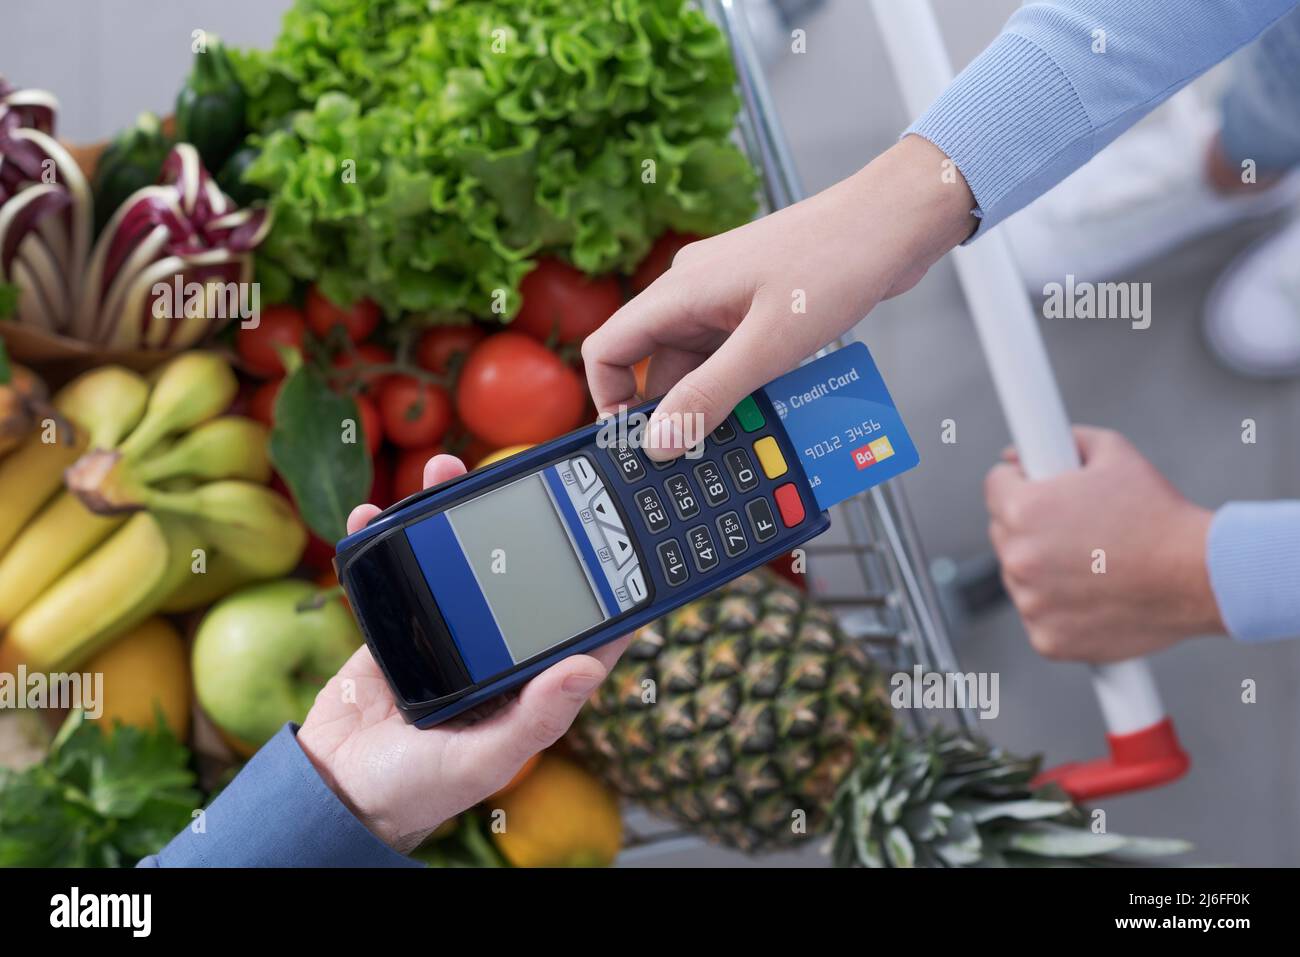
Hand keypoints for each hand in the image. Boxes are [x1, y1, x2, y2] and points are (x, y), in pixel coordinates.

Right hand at [297, 454, 629, 853]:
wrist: (334, 790)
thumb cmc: (418, 789)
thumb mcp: (484, 760)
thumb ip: (536, 719)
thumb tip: (588, 668)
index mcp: (526, 684)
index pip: (580, 632)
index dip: (607, 592)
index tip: (624, 542)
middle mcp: (493, 651)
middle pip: (515, 576)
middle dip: (517, 526)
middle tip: (519, 481)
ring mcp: (445, 632)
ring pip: (457, 559)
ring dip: (447, 513)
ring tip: (441, 472)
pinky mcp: (398, 624)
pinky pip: (396, 571)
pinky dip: (384, 538)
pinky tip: (373, 512)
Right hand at [583, 135, 975, 458]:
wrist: (895, 223)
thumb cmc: (836, 263)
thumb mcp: (768, 346)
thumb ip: (709, 396)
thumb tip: (661, 440)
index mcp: (680, 290)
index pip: (608, 349)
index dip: (611, 400)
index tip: (637, 442)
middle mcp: (693, 291)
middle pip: (655, 364)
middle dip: (675, 410)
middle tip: (701, 451)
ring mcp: (724, 297)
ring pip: (697, 364)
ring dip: (716, 400)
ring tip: (746, 430)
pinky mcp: (755, 305)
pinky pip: (731, 354)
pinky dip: (743, 383)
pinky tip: (770, 402)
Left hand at [984, 427, 1223, 662]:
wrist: (1200, 575)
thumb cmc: (1159, 515)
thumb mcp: (1113, 453)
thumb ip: (1063, 440)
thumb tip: (1018, 453)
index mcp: (1023, 509)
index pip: (995, 486)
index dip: (1022, 482)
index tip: (1042, 488)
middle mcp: (1018, 558)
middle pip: (1003, 532)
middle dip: (1032, 526)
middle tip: (1079, 528)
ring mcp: (1031, 603)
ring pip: (1019, 576)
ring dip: (1042, 569)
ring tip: (1093, 562)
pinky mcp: (1047, 639)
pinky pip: (1039, 616)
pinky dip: (1059, 609)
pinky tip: (1094, 594)